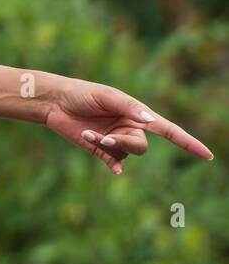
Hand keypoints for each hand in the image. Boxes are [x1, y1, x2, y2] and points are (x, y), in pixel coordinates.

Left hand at [41, 77, 212, 174]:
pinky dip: (114, 165)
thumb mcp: (106, 95)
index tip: (208, 155)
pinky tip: (113, 169)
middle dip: (126, 143)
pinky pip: (114, 162)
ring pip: (124, 153)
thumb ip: (128, 107)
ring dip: (109, 146)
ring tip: (89, 134)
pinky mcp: (100, 149)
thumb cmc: (82, 93)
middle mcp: (130, 128)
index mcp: (137, 114)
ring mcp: (115, 140)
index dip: (188, 142)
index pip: (169, 130)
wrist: (55, 102)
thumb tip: (150, 121)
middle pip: (141, 146)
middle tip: (107, 137)